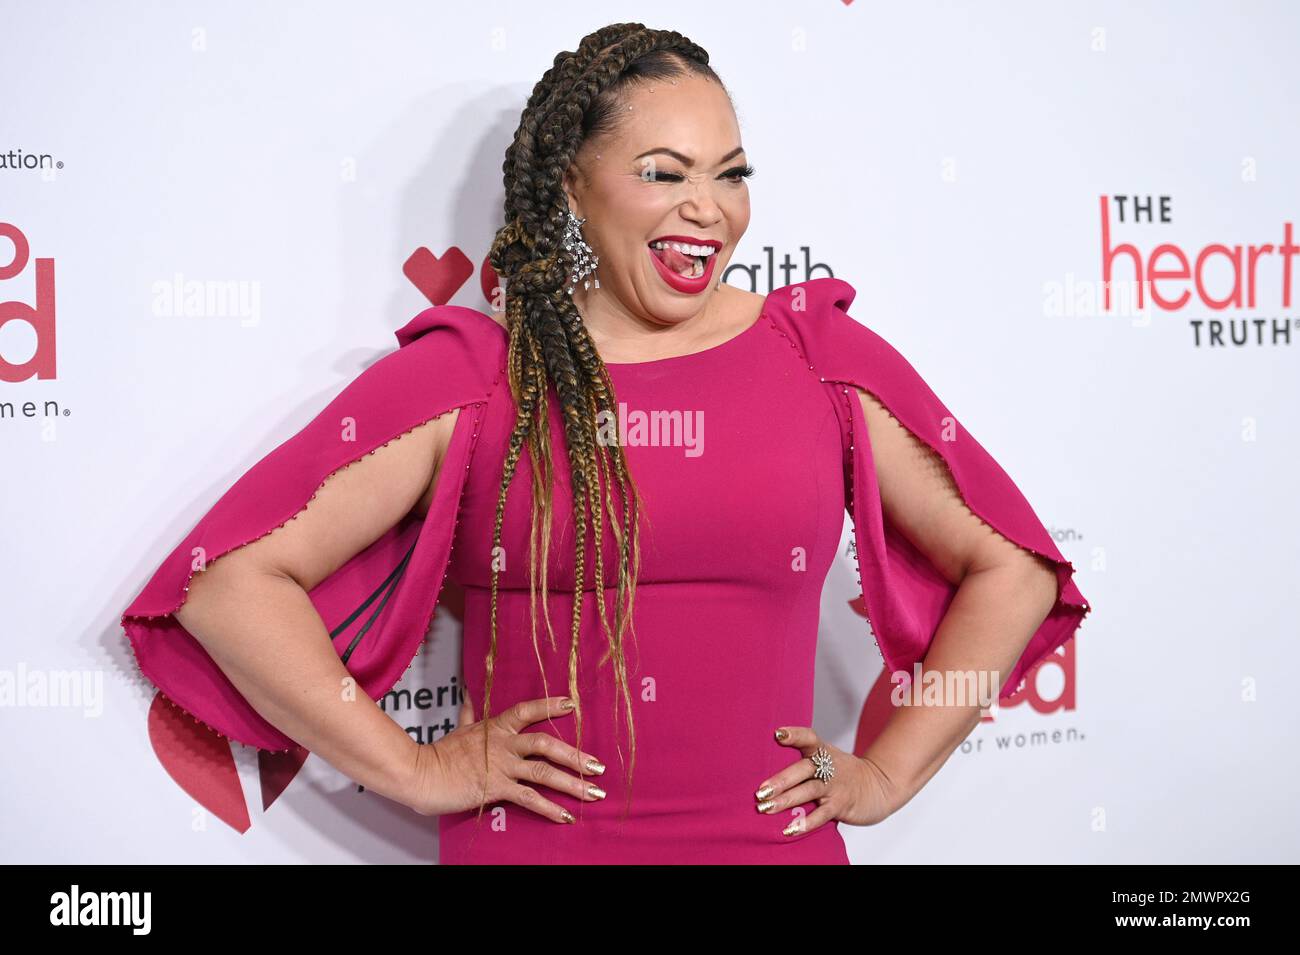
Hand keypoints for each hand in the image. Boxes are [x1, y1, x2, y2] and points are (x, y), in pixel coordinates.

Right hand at [408, 691, 607, 823]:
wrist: (420, 774)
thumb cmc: (439, 753)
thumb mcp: (459, 727)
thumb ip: (469, 712)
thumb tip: (469, 693)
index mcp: (496, 727)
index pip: (527, 711)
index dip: (550, 706)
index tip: (572, 704)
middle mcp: (503, 744)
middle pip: (546, 744)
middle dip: (575, 755)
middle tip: (598, 766)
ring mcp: (501, 766)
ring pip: (544, 772)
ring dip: (572, 783)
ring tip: (594, 793)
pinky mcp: (496, 788)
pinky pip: (529, 799)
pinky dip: (550, 808)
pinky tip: (566, 816)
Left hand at [753, 726, 900, 835]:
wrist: (876, 786)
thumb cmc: (840, 772)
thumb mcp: (825, 758)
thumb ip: (801, 761)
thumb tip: (765, 771)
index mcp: (822, 751)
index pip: (808, 738)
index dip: (794, 735)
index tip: (777, 734)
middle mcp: (828, 766)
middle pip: (803, 769)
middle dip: (781, 780)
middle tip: (760, 791)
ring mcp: (835, 785)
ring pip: (808, 791)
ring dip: (786, 800)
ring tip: (766, 808)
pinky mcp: (841, 805)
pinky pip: (822, 814)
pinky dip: (806, 823)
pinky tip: (790, 829)